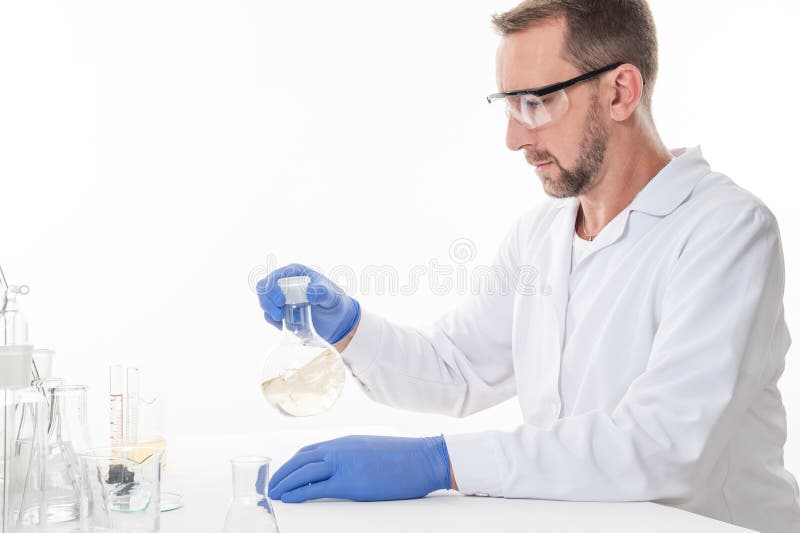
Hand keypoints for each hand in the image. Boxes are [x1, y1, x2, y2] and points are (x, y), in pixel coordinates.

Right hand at [256, 263, 359, 344]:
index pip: (276, 276)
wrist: (337, 320)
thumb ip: (323, 292)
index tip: (280, 301)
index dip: (272, 287)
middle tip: (278, 314)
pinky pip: (269, 315)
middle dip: (267, 301)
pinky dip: (273, 321)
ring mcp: (282, 298)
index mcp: (296, 273)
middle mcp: (286, 283)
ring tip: (280, 320)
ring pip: (264, 302)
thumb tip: (309, 292)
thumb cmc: (335, 302)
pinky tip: (283, 326)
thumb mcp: (333, 296)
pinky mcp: (281, 312)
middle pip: (264, 288)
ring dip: (269, 312)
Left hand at [267, 435, 451, 502]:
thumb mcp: (372, 450)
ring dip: (285, 483)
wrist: (423, 459)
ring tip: (275, 493)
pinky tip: (289, 499)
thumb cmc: (404, 458)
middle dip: (283, 473)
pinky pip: (316, 488)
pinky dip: (298, 493)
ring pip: (303, 472)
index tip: (284, 473)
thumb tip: (342, 469)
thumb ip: (353, 457)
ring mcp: (343, 464)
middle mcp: (339, 449)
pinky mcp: (349, 483)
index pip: (309, 451)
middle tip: (272, 485)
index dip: (292, 463)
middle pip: (300, 460)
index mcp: (345, 442)